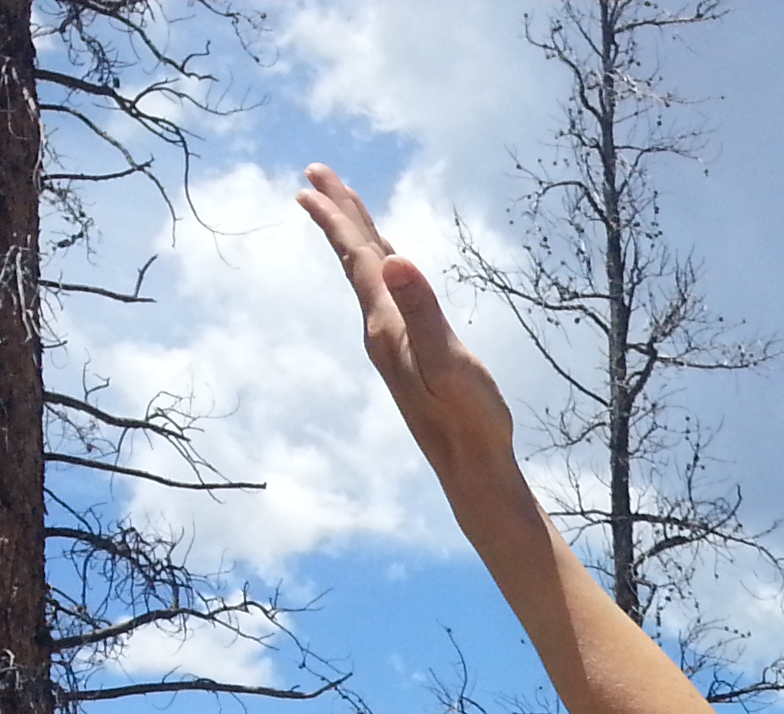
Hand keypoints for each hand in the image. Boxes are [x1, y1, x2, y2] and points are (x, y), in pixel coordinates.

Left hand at [297, 164, 514, 479]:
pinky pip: (384, 296)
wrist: (471, 468)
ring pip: (368, 277)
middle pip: (356, 261)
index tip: (311, 180)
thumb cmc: (468, 418)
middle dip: (338, 215)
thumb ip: (423, 310)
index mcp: (388, 324)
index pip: (358, 258)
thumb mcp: (449, 361)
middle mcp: (382, 330)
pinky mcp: (408, 355)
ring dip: (354, 240)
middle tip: (314, 176)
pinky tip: (384, 271)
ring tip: (344, 212)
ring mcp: (392, 344)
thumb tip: (397, 260)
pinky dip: (377, 269)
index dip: (337, 217)